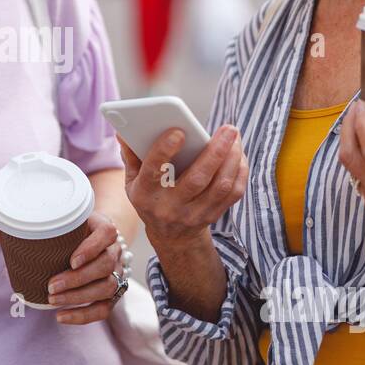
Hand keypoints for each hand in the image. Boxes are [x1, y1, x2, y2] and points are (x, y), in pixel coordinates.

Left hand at [0, 211, 124, 324]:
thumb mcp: (61, 222)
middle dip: (77, 279)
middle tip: (51, 286)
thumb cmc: (74, 230)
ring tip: (52, 301)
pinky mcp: (112, 293)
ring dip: (78, 298)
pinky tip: (61, 317)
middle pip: (105, 266)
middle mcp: (115, 251)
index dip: (91, 248)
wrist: (97, 238)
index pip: (106, 234)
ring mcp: (117, 273)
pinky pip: (104, 309)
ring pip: (106, 288)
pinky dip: (83, 316)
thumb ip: (32, 226)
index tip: (71, 260)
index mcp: (104, 227)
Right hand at [119, 125, 247, 252]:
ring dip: (232, 159)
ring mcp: (194, 214)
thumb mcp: (133, 181)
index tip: (179, 130)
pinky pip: (233, 193)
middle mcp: (170, 207)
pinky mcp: (213, 216)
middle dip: (214, 151)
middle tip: (228, 129)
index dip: (165, 150)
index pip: (154, 171)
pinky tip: (239, 154)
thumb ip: (131, 155)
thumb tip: (124, 132)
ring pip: (220, 186)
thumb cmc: (151, 198)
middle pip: (197, 178)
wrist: (171, 236)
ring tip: (234, 137)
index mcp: (146, 194)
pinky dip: (240, 171)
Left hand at [338, 99, 364, 289]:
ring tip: (356, 120)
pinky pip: (355, 177)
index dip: (364, 126)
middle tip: (356, 106)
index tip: (364, 105)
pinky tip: (363, 143)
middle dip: (348, 128)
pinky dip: (354, 157)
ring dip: (348, 142)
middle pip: (351, 157)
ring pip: (349, 168)